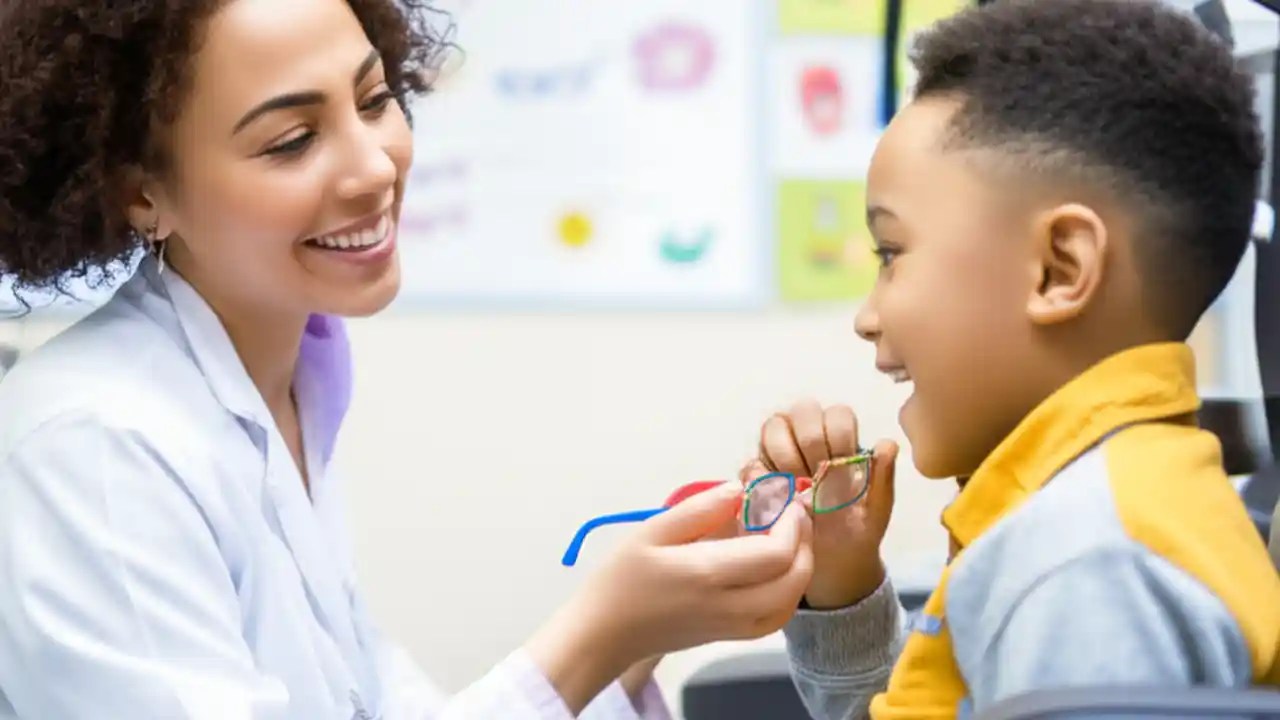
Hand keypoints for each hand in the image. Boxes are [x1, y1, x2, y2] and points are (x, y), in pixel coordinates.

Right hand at [525, 482, 812, 712]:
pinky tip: (777, 571)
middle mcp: (728, 605)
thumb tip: (738, 489)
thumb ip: (699, 509)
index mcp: (708, 574)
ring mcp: (732, 626)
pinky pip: (776, 619)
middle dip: (804, 541)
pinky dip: (789, 593)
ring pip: (791, 602)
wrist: (606, 633)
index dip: (791, 523)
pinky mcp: (731, 637)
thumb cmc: (621, 579)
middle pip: (794, 579)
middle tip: (793, 513)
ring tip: (789, 537)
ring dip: (801, 567)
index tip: (785, 499)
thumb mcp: (651, 531)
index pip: (776, 552)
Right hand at [746, 400, 897, 609]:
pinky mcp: (757, 478)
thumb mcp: (877, 507)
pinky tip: (782, 502)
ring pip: (772, 428)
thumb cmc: (859, 527)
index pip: (837, 413)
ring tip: (800, 489)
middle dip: (811, 440)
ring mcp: (777, 453)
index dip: (839, 435)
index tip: (844, 464)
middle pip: (802, 410)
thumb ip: (882, 476)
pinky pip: (752, 465)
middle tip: (818, 474)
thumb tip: (886, 444)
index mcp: (840, 437)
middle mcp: (807, 436)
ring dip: (787, 457)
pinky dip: (766, 482)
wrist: (834, 564)